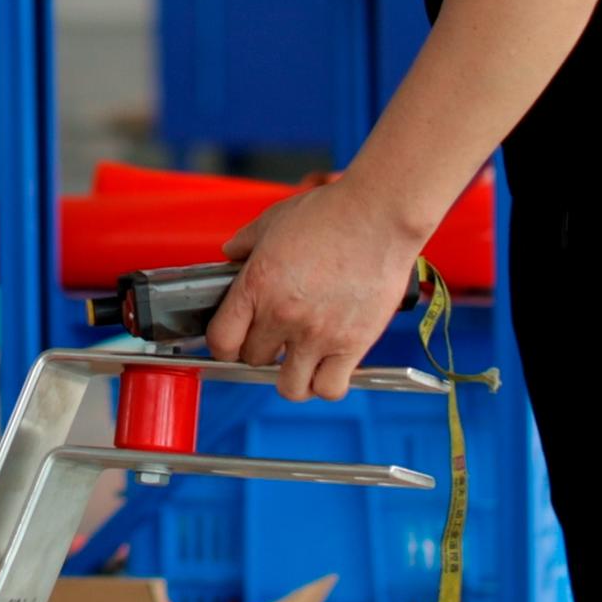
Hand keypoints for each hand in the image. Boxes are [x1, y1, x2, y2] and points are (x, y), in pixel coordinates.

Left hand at [200, 176, 427, 402]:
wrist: (380, 214)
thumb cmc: (331, 213)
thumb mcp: (273, 220)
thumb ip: (244, 243)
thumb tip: (231, 254)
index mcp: (257, 284)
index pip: (221, 340)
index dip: (223, 344)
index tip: (233, 340)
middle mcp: (282, 314)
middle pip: (254, 360)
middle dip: (260, 350)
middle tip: (275, 337)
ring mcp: (317, 333)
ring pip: (290, 386)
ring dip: (291, 376)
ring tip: (300, 359)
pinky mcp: (352, 344)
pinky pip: (329, 388)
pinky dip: (326, 384)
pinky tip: (328, 364)